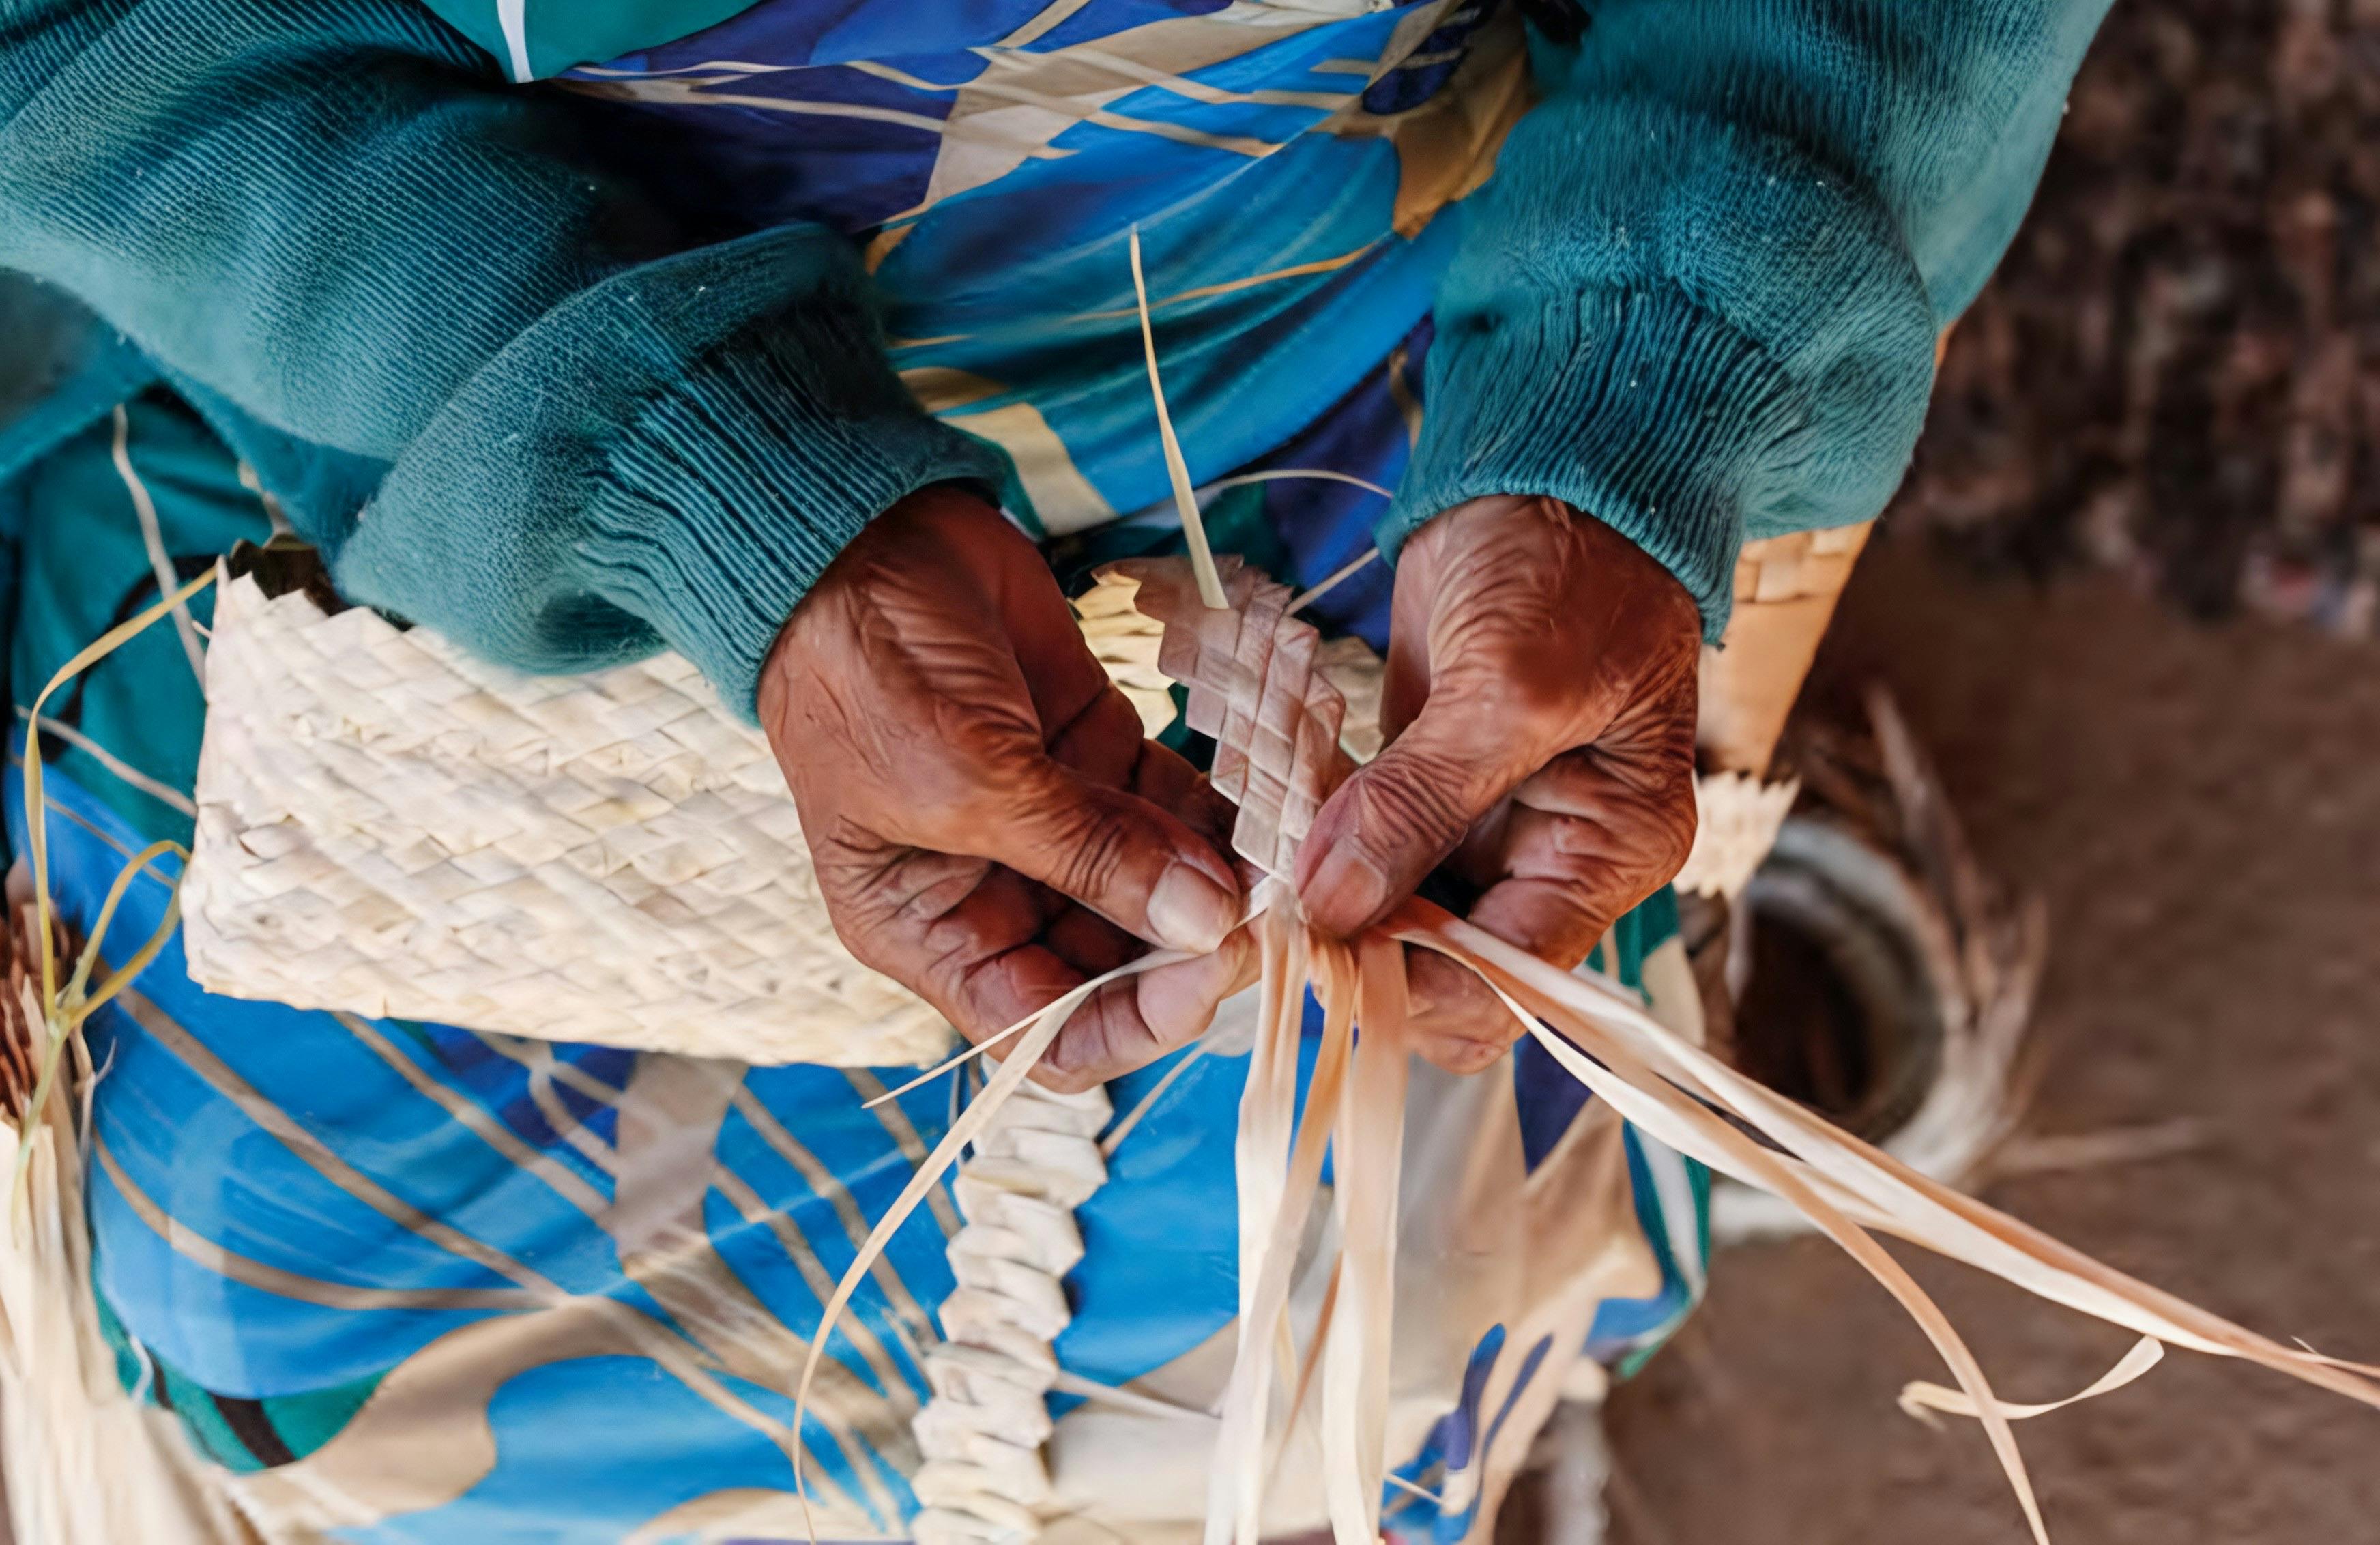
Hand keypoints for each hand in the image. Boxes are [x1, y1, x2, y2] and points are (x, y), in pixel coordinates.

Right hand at [762, 486, 1254, 1090]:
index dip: (1136, 1020)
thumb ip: (1088, 854)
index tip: (1214, 968)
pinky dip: (1228, 811)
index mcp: (934, 934)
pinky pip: (1177, 807)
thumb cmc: (868, 671)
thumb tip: (1207, 925)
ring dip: (1226, 879)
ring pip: (1163, 887)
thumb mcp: (969, 778)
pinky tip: (1280, 800)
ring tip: (1290, 850)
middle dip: (1198, 945)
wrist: (858, 538)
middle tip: (1276, 905)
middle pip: (1122, 967)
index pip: (1050, 1033)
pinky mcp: (1098, 754)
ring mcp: (1056, 823)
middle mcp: (998, 894)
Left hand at [1295, 495, 1699, 1073]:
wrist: (1549, 473)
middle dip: (1360, 947)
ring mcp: (1483, 825)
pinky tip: (1274, 823)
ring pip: (1391, 915)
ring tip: (1266, 864)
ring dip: (1328, 898)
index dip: (1409, 985)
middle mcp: (1550, 860)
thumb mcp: (1509, 688)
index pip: (1504, 986)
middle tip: (1273, 907)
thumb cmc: (1572, 566)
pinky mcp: (1425, 785)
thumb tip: (1331, 909)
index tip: (1317, 946)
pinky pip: (1362, 849)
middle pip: (1441, 968)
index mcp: (1607, 854)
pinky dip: (1316, 844)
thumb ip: (1421, 804)